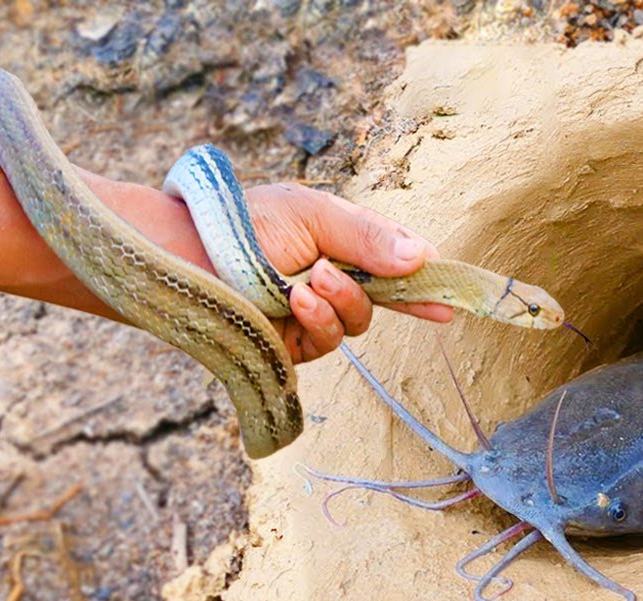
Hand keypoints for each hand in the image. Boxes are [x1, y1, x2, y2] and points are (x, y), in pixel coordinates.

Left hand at [247, 183, 452, 362]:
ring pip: (360, 320)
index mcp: (342, 240)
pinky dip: (320, 319)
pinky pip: (328, 339)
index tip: (452, 285)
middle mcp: (334, 278)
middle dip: (405, 294)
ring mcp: (316, 313)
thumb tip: (422, 257)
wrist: (189, 255)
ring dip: (345, 299)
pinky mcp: (295, 344)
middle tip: (425, 296)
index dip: (424, 272)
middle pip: (388, 295)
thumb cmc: (246, 224)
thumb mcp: (314, 214)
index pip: (395, 257)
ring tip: (316, 277)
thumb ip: (368, 237)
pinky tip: (299, 301)